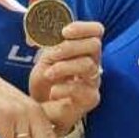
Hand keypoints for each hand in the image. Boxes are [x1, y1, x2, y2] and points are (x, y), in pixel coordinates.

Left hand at [28, 21, 103, 135]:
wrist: (42, 109)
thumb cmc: (46, 83)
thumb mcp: (45, 60)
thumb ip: (51, 46)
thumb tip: (49, 31)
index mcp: (83, 50)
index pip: (95, 31)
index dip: (83, 28)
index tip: (64, 32)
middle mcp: (93, 63)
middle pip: (94, 45)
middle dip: (70, 47)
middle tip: (52, 55)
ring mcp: (93, 81)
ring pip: (88, 65)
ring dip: (64, 67)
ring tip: (48, 74)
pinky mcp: (90, 99)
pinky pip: (81, 89)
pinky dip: (64, 88)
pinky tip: (53, 92)